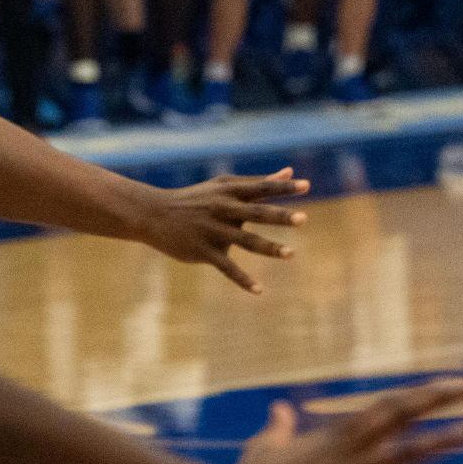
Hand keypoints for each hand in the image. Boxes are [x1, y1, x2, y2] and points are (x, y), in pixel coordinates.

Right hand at [136, 167, 309, 291]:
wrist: (155, 214)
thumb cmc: (198, 198)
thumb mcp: (225, 186)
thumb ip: (259, 182)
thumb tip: (290, 172)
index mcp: (231, 192)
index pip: (262, 188)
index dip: (284, 187)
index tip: (306, 186)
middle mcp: (224, 210)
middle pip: (257, 213)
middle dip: (280, 216)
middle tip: (304, 219)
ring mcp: (215, 231)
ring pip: (246, 241)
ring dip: (269, 248)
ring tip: (291, 254)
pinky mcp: (204, 252)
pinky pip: (227, 268)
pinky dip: (243, 280)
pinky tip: (259, 291)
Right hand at [227, 380, 462, 463]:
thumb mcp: (265, 444)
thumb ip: (278, 426)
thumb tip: (279, 409)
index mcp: (336, 434)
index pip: (386, 406)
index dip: (417, 394)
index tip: (444, 384)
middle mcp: (352, 446)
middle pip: (404, 412)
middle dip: (440, 398)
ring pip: (412, 447)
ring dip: (449, 437)